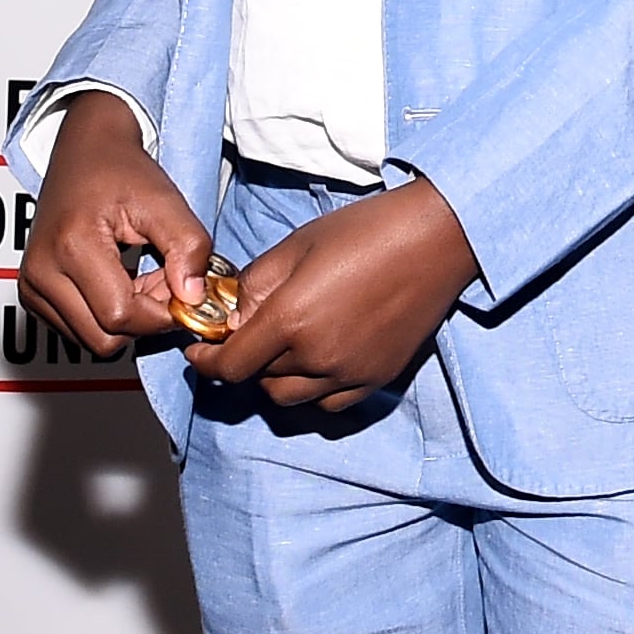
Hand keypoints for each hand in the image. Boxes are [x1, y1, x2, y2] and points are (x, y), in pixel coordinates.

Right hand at [16, 93, 213, 356]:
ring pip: (91, 340)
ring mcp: (32, 286)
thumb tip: (192, 298)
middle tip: (162, 280)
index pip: (119, 315)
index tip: (183, 289)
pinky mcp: (33, 294)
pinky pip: (78, 330)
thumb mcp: (164, 199)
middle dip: (143, 319)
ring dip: (125, 320)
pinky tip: (120, 282)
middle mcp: (41, 271)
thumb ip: (188, 246)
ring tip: (140, 277)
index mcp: (71, 245)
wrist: (86, 150)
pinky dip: (105, 316)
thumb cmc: (121, 171)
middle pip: (103, 338)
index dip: (160, 311)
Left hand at [189, 181, 481, 409]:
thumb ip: (256, 283)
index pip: (231, 365)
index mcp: (291, 319)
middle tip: (248, 337)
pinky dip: (313, 390)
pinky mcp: (377, 378)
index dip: (207, 360)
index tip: (198, 350)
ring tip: (283, 349)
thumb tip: (233, 312)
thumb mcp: (297, 245)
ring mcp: (350, 373)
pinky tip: (318, 361)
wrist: (435, 238)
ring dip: (277, 379)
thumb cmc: (366, 230)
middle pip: (259, 382)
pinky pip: (329, 402)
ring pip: (292, 398)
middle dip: (245, 362)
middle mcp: (318, 356)